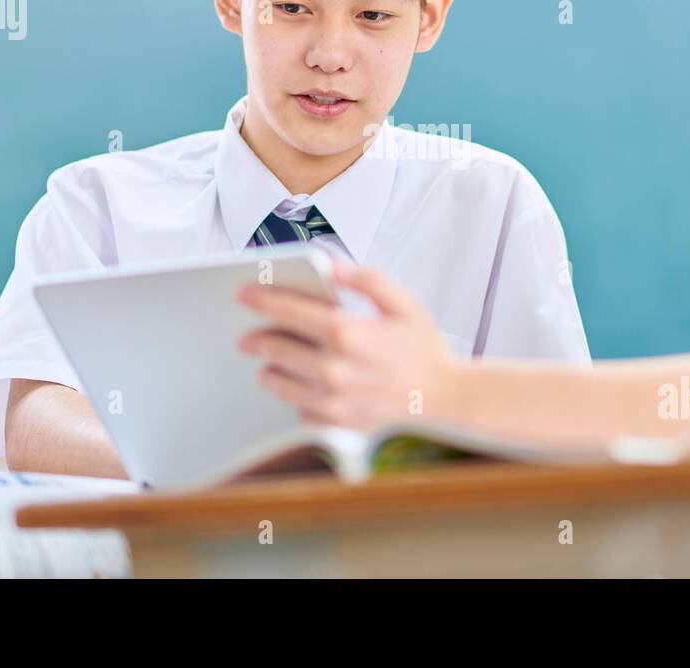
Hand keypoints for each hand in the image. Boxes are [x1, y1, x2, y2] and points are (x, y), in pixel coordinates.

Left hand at [236, 261, 462, 430]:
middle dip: (256, 337)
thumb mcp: (404, 303)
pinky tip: (301, 389)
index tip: (242, 293)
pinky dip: (296, 398)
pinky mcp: (335, 424)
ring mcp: (331, 399)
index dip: (260, 298)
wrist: (446, 401)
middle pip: (275, 347)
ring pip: (278, 381)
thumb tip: (330, 265)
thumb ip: (367, 279)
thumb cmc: (425, 350)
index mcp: (348, 331)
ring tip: (268, 361)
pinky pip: (299, 409)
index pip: (288, 310)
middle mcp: (333, 367)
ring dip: (269, 368)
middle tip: (247, 335)